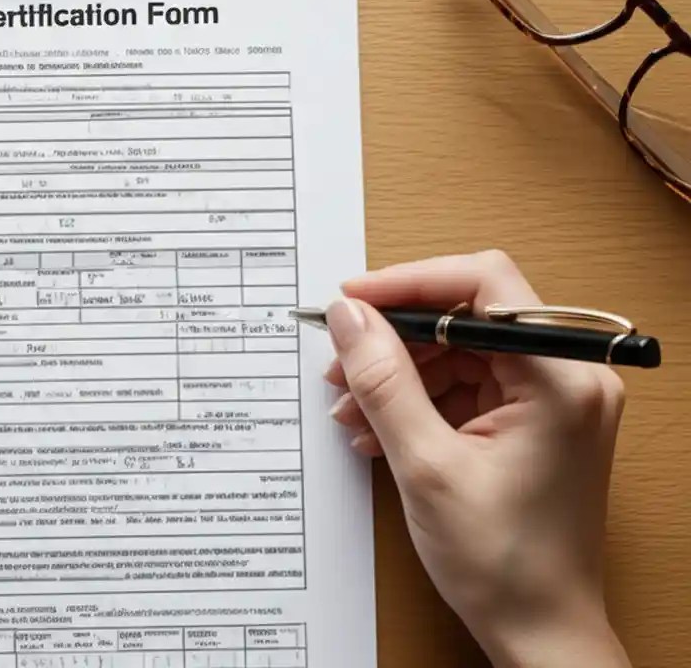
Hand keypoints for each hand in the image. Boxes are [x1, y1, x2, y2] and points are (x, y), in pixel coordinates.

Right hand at [324, 251, 629, 667]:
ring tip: (351, 410)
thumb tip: (350, 317)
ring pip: (460, 351)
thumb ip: (383, 381)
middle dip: (395, 338)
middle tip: (339, 360)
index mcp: (561, 379)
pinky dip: (419, 400)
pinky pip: (468, 384)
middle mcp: (570, 377)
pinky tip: (377, 428)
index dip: (409, 283)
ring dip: (399, 375)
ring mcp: (555, 399)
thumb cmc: (503, 562)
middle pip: (468, 317)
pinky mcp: (536, 419)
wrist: (538, 627)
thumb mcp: (425, 465)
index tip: (353, 300)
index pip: (484, 286)